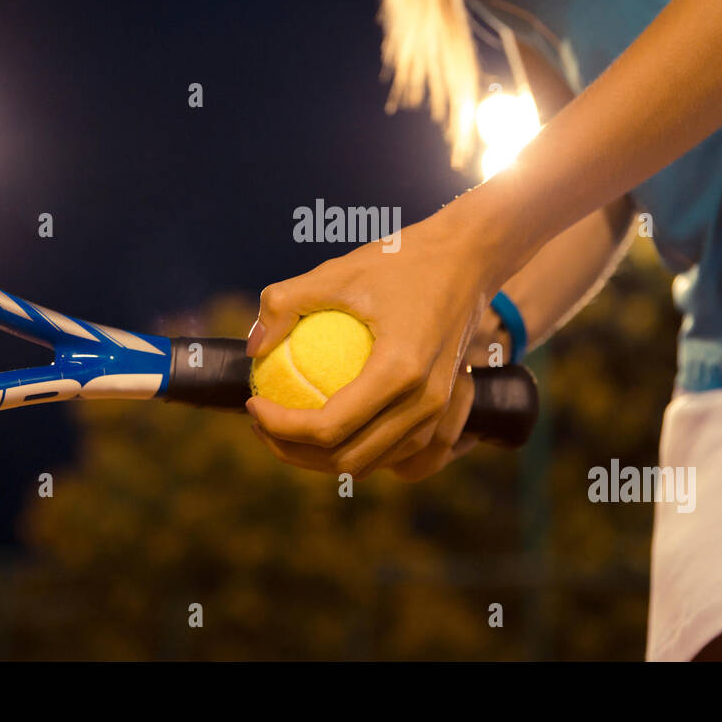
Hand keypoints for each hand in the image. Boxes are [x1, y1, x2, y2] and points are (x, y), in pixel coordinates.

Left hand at [245, 203, 498, 478]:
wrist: (468, 258)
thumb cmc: (401, 259)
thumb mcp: (337, 272)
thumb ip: (285, 303)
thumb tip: (253, 348)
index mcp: (400, 370)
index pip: (329, 427)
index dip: (281, 427)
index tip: (253, 404)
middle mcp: (426, 402)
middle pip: (348, 458)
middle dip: (293, 451)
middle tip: (262, 423)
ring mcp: (441, 412)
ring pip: (373, 463)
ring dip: (325, 458)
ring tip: (289, 429)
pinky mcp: (446, 412)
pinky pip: (400, 457)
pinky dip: (362, 455)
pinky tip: (334, 438)